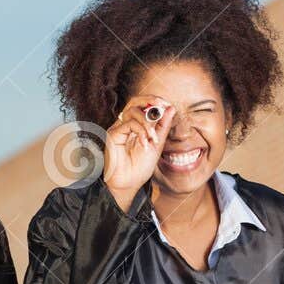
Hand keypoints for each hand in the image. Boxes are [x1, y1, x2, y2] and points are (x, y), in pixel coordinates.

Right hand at [103, 95, 170, 210]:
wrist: (128, 183)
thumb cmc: (140, 167)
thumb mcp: (156, 144)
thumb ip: (162, 126)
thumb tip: (170, 108)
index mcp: (135, 126)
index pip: (143, 105)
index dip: (154, 101)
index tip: (167, 105)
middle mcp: (125, 125)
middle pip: (134, 101)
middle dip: (149, 100)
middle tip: (162, 105)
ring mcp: (118, 129)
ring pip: (132, 111)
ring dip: (147, 122)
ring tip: (153, 138)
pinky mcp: (113, 135)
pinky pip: (129, 124)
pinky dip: (140, 131)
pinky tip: (145, 143)